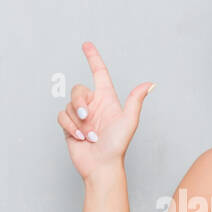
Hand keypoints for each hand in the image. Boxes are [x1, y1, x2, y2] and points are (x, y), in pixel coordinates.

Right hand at [57, 41, 155, 181]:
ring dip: (77, 122)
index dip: (93, 58)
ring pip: (68, 105)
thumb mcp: (129, 121)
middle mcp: (93, 105)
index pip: (98, 73)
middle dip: (79, 103)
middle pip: (78, 90)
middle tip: (86, 118)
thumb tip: (150, 83)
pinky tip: (80, 138)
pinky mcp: (70, 127)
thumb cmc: (117, 146)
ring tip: (89, 135)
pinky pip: (61, 117)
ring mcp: (80, 116)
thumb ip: (135, 101)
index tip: (86, 45)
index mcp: (107, 99)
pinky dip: (69, 127)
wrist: (102, 166)